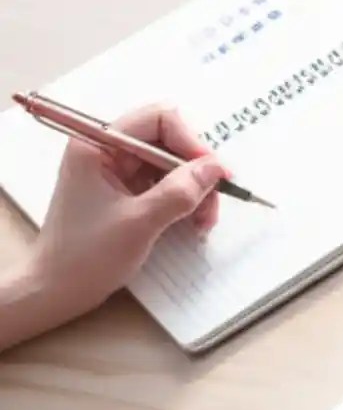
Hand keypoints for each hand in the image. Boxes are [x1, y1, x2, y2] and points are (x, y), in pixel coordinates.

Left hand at [29, 104, 227, 321]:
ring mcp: (118, 172)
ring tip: (203, 223)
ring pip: (173, 166)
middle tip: (213, 202)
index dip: (189, 141)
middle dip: (196, 171)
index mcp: (98, 146)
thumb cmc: (87, 256)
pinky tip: (193, 224)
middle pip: (169, 142)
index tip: (212, 172)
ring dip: (195, 191)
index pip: (157, 119)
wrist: (58, 289)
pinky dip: (185, 202)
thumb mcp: (139, 222)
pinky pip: (166, 185)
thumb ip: (179, 192)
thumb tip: (216, 168)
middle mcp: (108, 151)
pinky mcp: (127, 192)